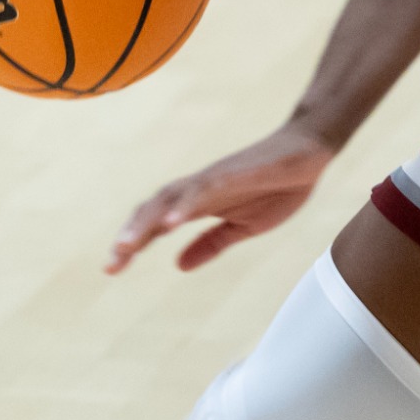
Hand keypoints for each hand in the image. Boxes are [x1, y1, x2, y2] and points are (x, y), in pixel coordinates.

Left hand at [106, 123, 333, 274]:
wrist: (309, 150)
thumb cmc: (277, 185)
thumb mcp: (243, 228)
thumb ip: (211, 244)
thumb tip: (178, 266)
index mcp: (198, 204)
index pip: (156, 224)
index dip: (133, 244)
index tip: (111, 269)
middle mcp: (198, 189)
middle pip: (153, 210)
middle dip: (130, 236)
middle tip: (110, 265)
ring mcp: (214, 179)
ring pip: (170, 198)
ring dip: (146, 222)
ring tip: (127, 246)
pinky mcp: (234, 173)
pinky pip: (204, 189)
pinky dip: (185, 205)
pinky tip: (171, 223)